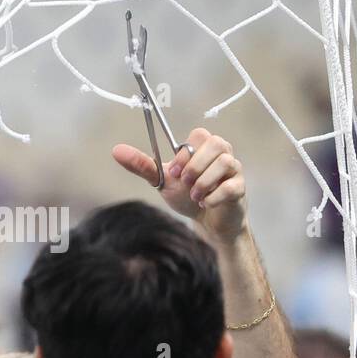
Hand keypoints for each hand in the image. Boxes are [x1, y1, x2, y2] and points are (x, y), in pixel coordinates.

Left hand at [112, 127, 246, 242]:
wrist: (206, 223)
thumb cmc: (187, 196)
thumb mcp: (163, 180)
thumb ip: (143, 165)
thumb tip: (116, 150)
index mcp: (204, 147)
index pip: (200, 135)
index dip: (186, 153)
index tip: (174, 172)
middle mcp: (223, 154)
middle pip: (217, 143)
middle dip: (196, 165)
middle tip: (185, 182)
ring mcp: (234, 171)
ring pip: (227, 163)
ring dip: (205, 182)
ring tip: (194, 196)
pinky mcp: (240, 189)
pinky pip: (232, 186)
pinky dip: (214, 197)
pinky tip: (205, 204)